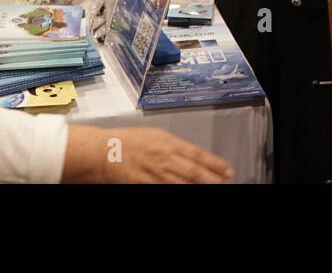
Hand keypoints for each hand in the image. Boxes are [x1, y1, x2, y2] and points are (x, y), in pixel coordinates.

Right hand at [65, 126, 232, 183]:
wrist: (102, 150)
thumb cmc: (128, 141)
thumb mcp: (155, 136)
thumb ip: (174, 147)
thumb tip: (195, 158)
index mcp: (167, 141)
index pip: (197, 154)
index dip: (215, 164)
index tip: (228, 171)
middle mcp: (163, 156)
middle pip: (193, 172)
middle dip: (212, 179)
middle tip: (225, 183)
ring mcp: (154, 172)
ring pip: (182, 184)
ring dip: (199, 188)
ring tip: (213, 189)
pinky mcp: (143, 184)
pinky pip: (163, 191)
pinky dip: (176, 193)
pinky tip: (187, 194)